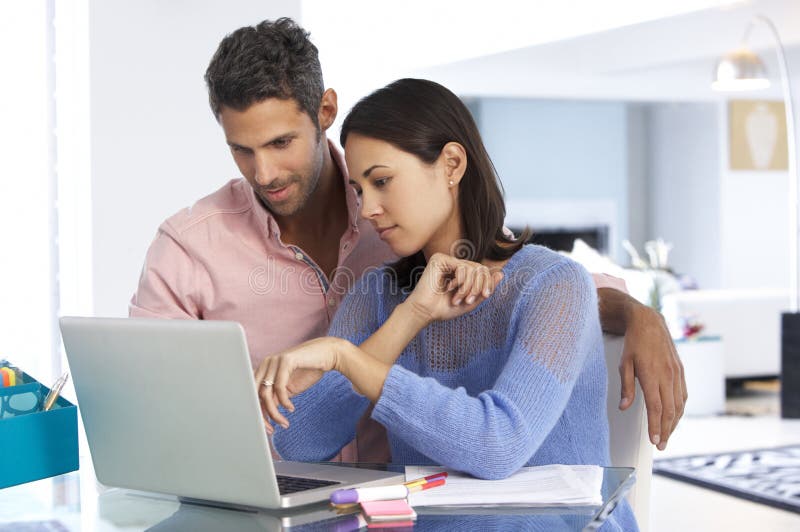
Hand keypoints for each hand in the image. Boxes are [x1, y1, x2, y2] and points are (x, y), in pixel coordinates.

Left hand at [254, 337, 344, 432]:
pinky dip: (284, 402)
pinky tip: (291, 409)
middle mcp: (266, 363)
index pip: (253, 393)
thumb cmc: (310, 370)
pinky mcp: (286, 361)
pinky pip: (279, 387)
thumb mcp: (290, 387)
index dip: (257, 412)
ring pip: (266, 393)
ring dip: (274, 413)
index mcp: (265, 369)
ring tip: (284, 423)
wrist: (329, 354)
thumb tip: (266, 415)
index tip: (266, 427)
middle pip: (255, 394)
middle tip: (272, 430)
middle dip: (262, 416)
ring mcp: (275, 361)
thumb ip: (276, 396)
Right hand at [406, 252, 503, 322]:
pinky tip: (449, 288)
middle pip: (480, 268)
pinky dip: (460, 281)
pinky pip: (462, 267)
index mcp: (461, 272)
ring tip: (458, 298)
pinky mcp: (440, 259)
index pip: (483, 271)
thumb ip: (486, 288)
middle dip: (479, 286)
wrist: (425, 312)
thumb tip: (501, 273)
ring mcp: (447, 260)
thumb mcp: (472, 300)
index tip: (485, 296)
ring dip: (468, 287)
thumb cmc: (445, 308)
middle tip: (470, 300)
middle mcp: (454, 264)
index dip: (488, 282)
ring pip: (472, 268)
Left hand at [618, 302, 686, 450]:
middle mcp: (667, 376)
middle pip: (670, 410)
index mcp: (652, 375)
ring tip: (667, 436)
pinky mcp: (681, 370)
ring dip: (675, 422)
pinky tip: (675, 417)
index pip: (656, 408)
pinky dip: (680, 409)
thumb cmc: (633, 343)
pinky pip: (683, 394)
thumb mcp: (624, 364)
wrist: (649, 322)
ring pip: (679, 404)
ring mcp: (677, 373)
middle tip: (662, 446)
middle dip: (666, 431)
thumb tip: (623, 407)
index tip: (655, 442)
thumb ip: (626, 387)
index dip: (656, 427)